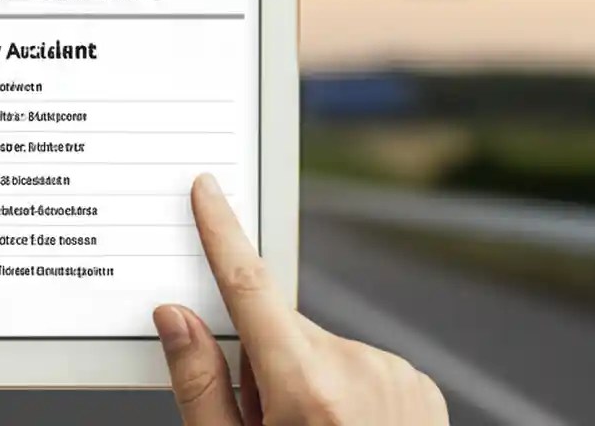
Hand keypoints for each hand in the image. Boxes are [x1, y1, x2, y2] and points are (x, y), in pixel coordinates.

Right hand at [153, 175, 447, 425]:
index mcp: (305, 387)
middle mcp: (358, 369)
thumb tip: (175, 318)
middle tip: (262, 419)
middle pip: (283, 330)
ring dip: (306, 380)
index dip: (221, 232)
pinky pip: (360, 367)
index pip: (249, 287)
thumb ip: (200, 385)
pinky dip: (344, 392)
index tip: (208, 192)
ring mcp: (395, 376)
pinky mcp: (419, 387)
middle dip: (263, 361)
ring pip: (321, 349)